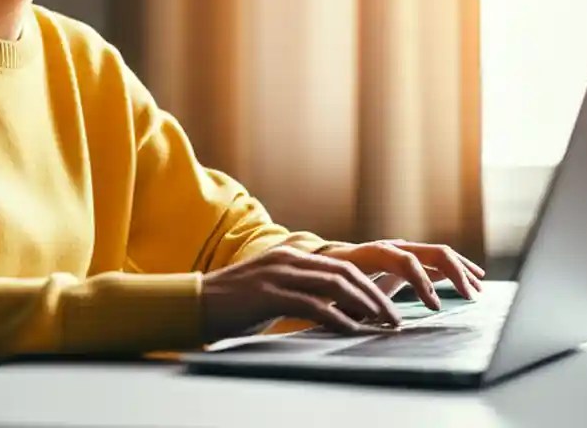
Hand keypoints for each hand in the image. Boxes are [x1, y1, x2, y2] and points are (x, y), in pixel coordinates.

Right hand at [199, 245, 403, 342]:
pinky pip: (312, 304)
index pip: (341, 265)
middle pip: (345, 272)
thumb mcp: (272, 292)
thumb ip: (299, 293)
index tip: (388, 304)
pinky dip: (336, 317)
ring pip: (334, 284)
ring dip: (364, 305)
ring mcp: (278, 274)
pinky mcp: (268, 294)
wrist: (193, 304)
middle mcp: (288, 259)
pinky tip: (351, 330)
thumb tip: (332, 310)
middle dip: (375, 295)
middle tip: (394, 317)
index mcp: (291, 256)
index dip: (369, 284)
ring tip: (380, 324)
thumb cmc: (233, 306)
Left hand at [316, 239, 484, 309]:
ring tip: (478, 288)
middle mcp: (394, 246)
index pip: (408, 262)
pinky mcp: (410, 256)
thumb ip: (354, 303)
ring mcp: (405, 248)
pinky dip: (456, 269)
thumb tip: (368, 320)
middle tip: (470, 295)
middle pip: (433, 252)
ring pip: (440, 253)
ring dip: (461, 270)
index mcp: (376, 253)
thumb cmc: (332, 279)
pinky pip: (438, 260)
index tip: (435, 308)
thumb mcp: (339, 291)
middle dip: (455, 272)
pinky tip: (471, 281)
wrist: (328, 260)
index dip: (424, 284)